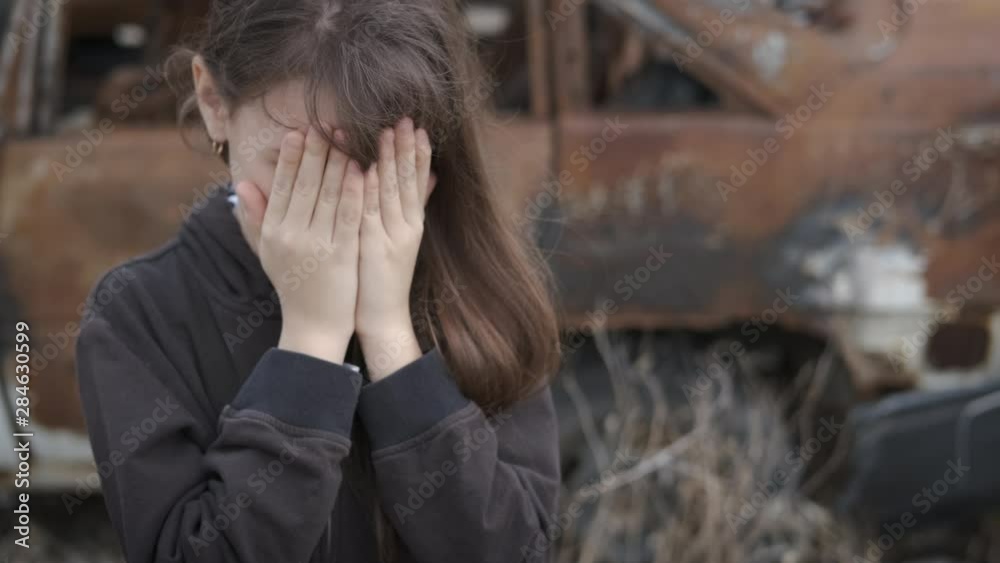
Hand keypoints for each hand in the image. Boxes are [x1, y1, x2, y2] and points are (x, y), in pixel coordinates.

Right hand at [236, 127, 364, 364]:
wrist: (314, 326)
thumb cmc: (292, 285)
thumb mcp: (268, 252)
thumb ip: (255, 218)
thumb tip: (240, 186)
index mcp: (274, 231)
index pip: (283, 185)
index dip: (293, 156)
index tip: (301, 131)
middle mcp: (292, 235)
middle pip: (306, 183)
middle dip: (317, 150)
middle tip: (327, 123)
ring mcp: (317, 245)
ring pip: (328, 195)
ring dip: (338, 162)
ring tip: (347, 137)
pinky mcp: (342, 255)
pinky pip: (349, 216)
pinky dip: (354, 191)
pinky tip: (361, 170)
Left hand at [356, 118, 432, 379]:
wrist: (384, 316)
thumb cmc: (386, 278)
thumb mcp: (405, 238)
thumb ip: (417, 205)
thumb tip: (434, 176)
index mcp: (412, 222)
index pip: (417, 180)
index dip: (417, 153)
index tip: (416, 127)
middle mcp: (406, 226)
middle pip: (407, 180)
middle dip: (406, 148)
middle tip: (406, 119)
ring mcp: (392, 236)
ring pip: (392, 191)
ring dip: (390, 160)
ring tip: (390, 132)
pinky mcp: (374, 246)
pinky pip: (371, 212)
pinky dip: (370, 190)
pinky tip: (367, 169)